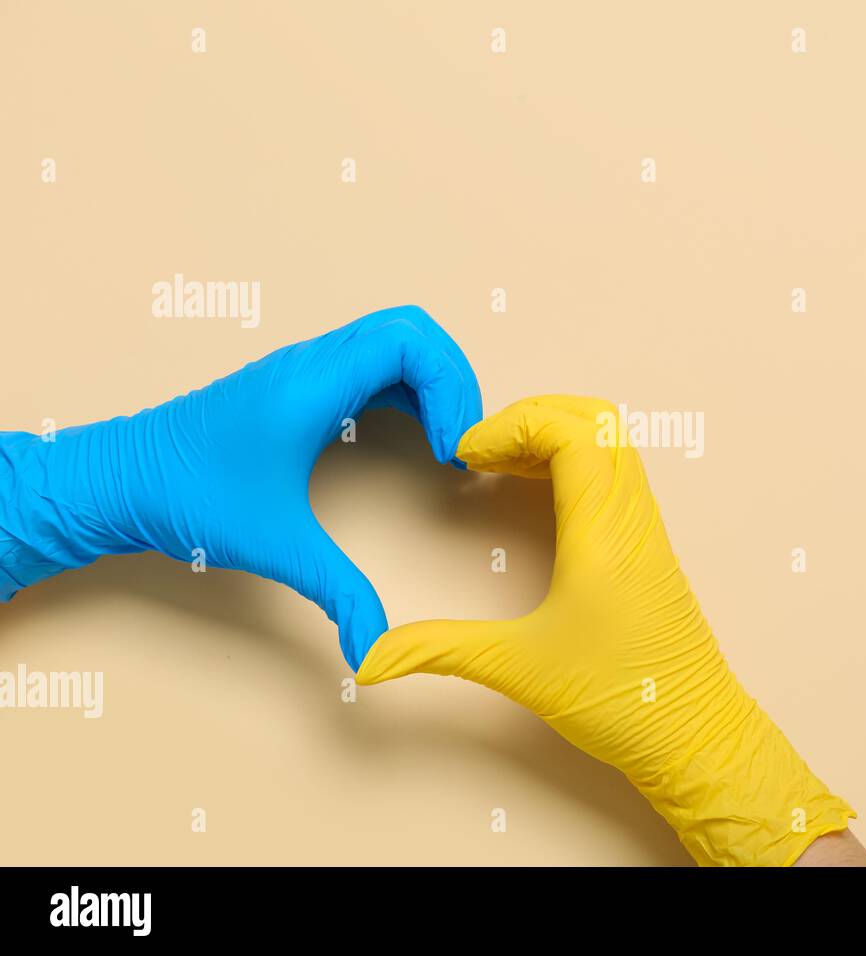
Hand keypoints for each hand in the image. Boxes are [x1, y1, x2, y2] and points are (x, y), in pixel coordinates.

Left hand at [0, 306, 480, 669]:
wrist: (114, 480)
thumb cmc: (182, 496)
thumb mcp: (271, 546)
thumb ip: (335, 591)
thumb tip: (375, 647)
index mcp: (310, 386)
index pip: (408, 343)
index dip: (450, 387)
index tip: (451, 447)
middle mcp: (311, 363)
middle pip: (412, 330)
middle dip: (454, 379)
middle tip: (463, 441)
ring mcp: (304, 368)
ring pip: (395, 341)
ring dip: (434, 382)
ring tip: (447, 441)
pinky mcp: (300, 384)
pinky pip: (373, 363)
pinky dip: (409, 390)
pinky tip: (415, 438)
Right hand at [356, 395, 854, 864]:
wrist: (696, 737)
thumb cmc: (625, 700)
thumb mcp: (519, 669)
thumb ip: (439, 652)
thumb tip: (372, 658)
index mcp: (603, 533)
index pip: (572, 432)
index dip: (513, 425)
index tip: (468, 453)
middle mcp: (632, 520)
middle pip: (597, 420)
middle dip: (534, 415)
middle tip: (484, 446)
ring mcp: (647, 533)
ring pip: (613, 446)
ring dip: (558, 437)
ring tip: (503, 466)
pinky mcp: (650, 552)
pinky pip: (618, 479)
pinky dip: (577, 466)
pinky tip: (539, 501)